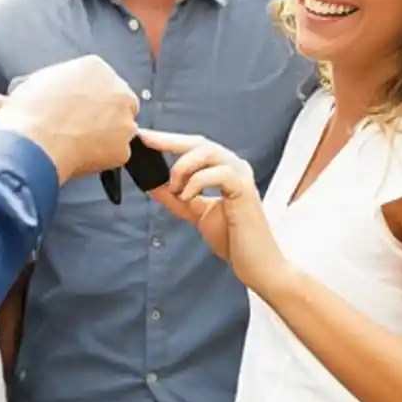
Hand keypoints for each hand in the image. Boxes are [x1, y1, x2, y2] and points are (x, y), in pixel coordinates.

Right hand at [0, 55, 138, 181]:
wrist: (32, 143)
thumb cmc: (28, 111)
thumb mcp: (40, 79)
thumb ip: (63, 81)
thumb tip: (60, 91)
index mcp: (96, 68)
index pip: (103, 81)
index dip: (90, 97)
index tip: (80, 108)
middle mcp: (118, 90)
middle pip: (119, 103)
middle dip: (105, 114)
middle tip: (82, 127)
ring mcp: (125, 121)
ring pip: (121, 129)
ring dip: (106, 136)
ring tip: (77, 144)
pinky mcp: (124, 149)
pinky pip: (116, 154)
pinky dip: (102, 157)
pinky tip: (80, 157)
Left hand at [139, 130, 289, 291]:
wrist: (256, 264)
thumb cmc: (233, 239)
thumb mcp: (196, 213)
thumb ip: (176, 198)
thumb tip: (152, 184)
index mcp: (225, 169)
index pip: (195, 147)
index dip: (169, 140)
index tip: (145, 137)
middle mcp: (235, 167)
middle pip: (200, 143)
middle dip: (170, 141)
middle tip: (147, 141)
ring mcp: (241, 176)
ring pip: (208, 152)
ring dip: (183, 167)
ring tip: (174, 188)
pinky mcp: (245, 189)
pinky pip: (218, 173)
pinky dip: (197, 182)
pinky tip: (187, 197)